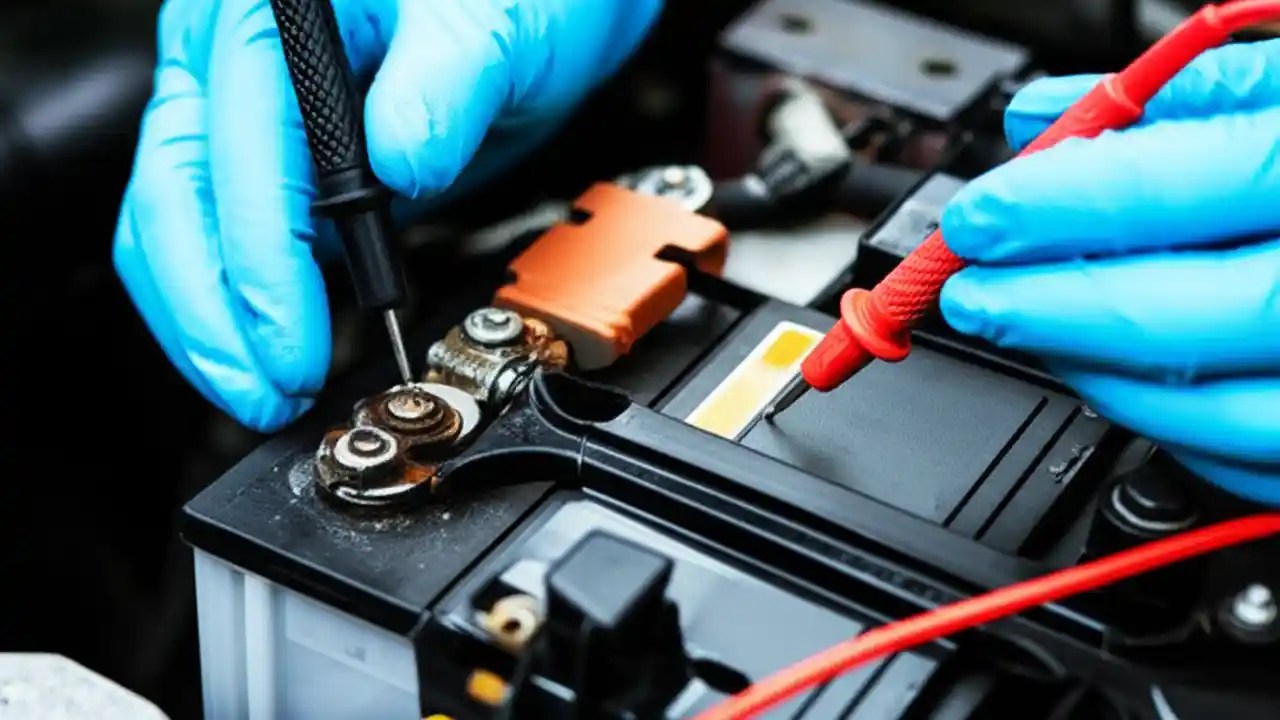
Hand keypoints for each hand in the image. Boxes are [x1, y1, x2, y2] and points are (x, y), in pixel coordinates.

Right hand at [114, 0, 660, 430]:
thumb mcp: (498, 24)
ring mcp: (242, 106)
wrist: (540, 4)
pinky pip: (226, 233)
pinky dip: (240, 299)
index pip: (239, 144)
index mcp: (272, 9)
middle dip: (214, 312)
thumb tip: (401, 161)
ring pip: (180, 224)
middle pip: (178, 194)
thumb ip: (448, 83)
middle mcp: (232, 53)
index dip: (260, 259)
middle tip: (269, 391)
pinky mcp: (273, 156)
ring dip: (212, 321)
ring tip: (266, 390)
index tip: (295, 341)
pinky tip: (273, 348)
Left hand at [939, 40, 1279, 504]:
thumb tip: (1045, 119)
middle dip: (1052, 307)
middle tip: (972, 290)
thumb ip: (1181, 96)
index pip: (1190, 189)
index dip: (1060, 205)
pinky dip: (1172, 430)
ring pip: (1220, 413)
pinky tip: (1121, 383)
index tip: (978, 215)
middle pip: (1193, 318)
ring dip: (1098, 375)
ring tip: (1030, 330)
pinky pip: (1258, 465)